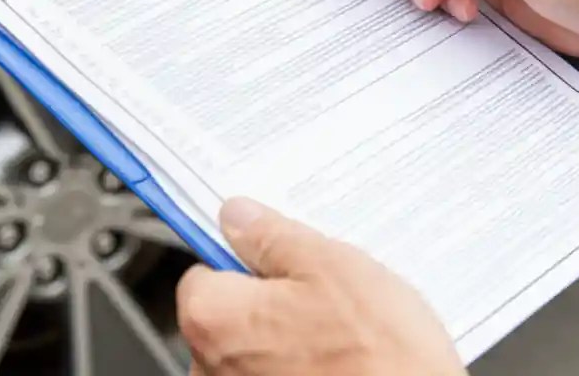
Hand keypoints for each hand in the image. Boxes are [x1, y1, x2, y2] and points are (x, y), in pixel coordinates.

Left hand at [176, 197, 465, 375]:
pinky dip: (299, 372)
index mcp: (213, 317)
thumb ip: (271, 237)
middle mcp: (211, 368)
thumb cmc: (377, 356)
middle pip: (228, 316)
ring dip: (287, 342)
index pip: (202, 272)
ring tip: (341, 337)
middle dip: (269, 303)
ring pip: (254, 353)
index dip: (243, 260)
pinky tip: (339, 366)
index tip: (273, 256)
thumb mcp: (330, 267)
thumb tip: (239, 217)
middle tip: (323, 297)